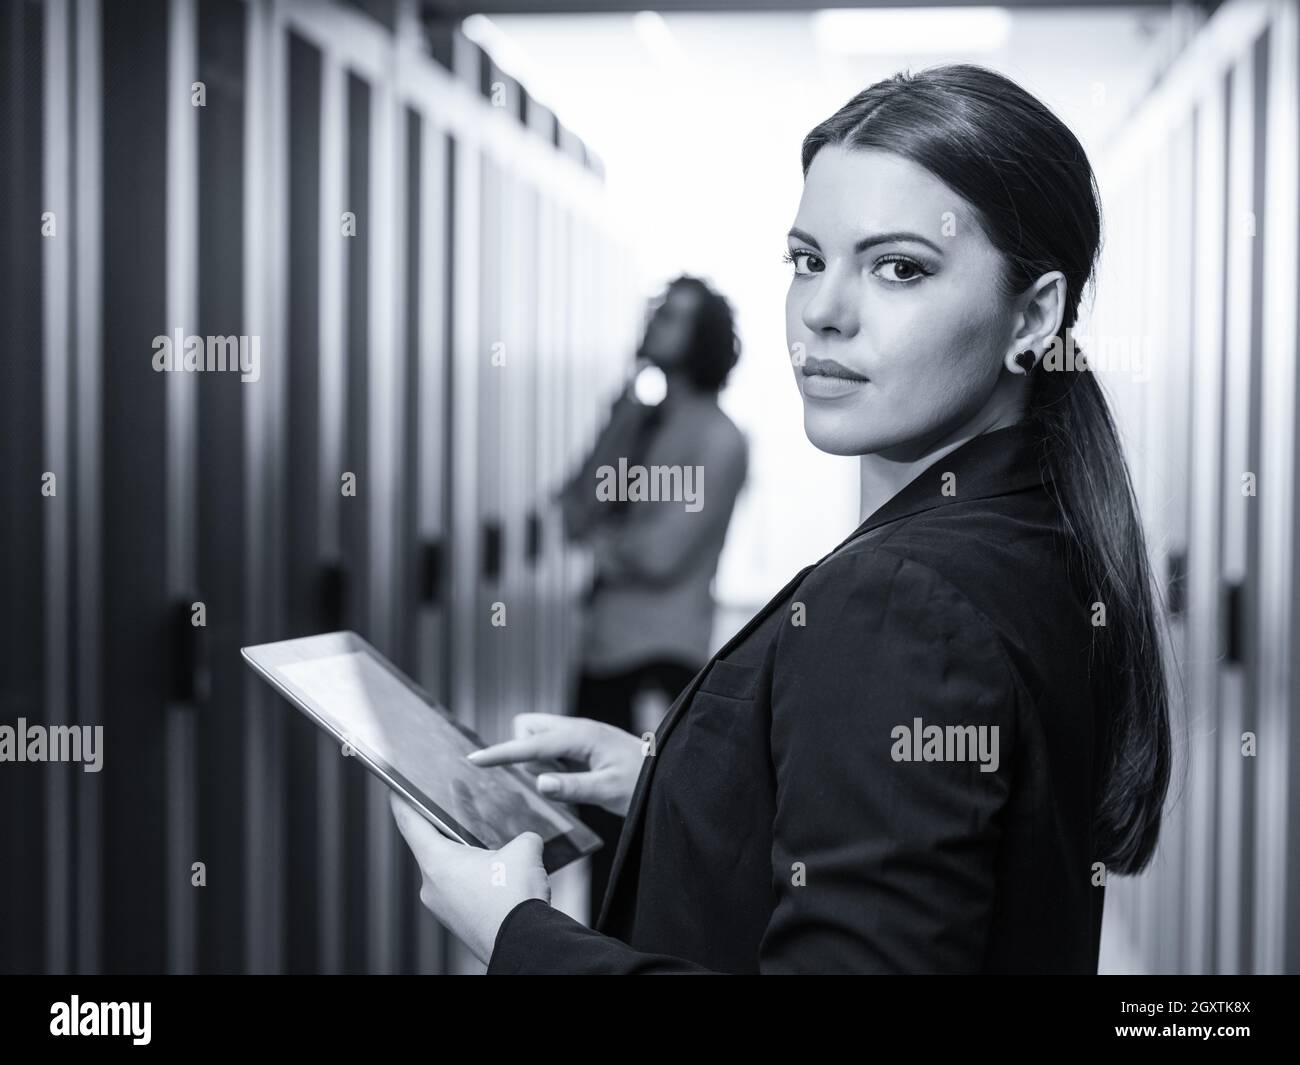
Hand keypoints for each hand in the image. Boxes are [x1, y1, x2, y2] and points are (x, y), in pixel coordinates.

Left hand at [389, 793, 549, 964]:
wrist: (525, 945)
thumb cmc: (515, 901)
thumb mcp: (525, 851)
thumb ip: (522, 837)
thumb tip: (526, 842)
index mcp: (438, 861)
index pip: (409, 822)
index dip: (401, 801)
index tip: (395, 790)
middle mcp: (432, 886)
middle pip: (431, 847)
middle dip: (449, 832)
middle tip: (461, 815)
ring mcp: (442, 908)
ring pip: (448, 872)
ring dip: (465, 860)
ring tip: (491, 852)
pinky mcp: (457, 922)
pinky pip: (458, 892)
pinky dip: (473, 881)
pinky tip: (497, 879)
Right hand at [467, 713, 647, 816]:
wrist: (670, 774)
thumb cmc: (642, 783)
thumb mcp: (608, 791)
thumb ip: (572, 786)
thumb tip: (538, 782)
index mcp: (581, 737)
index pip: (530, 744)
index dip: (501, 753)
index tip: (474, 759)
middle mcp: (578, 729)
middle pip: (529, 728)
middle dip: (523, 749)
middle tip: (548, 777)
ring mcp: (581, 735)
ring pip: (540, 736)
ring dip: (537, 756)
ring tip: (565, 781)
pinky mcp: (585, 744)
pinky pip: (552, 745)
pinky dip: (550, 760)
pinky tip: (569, 778)